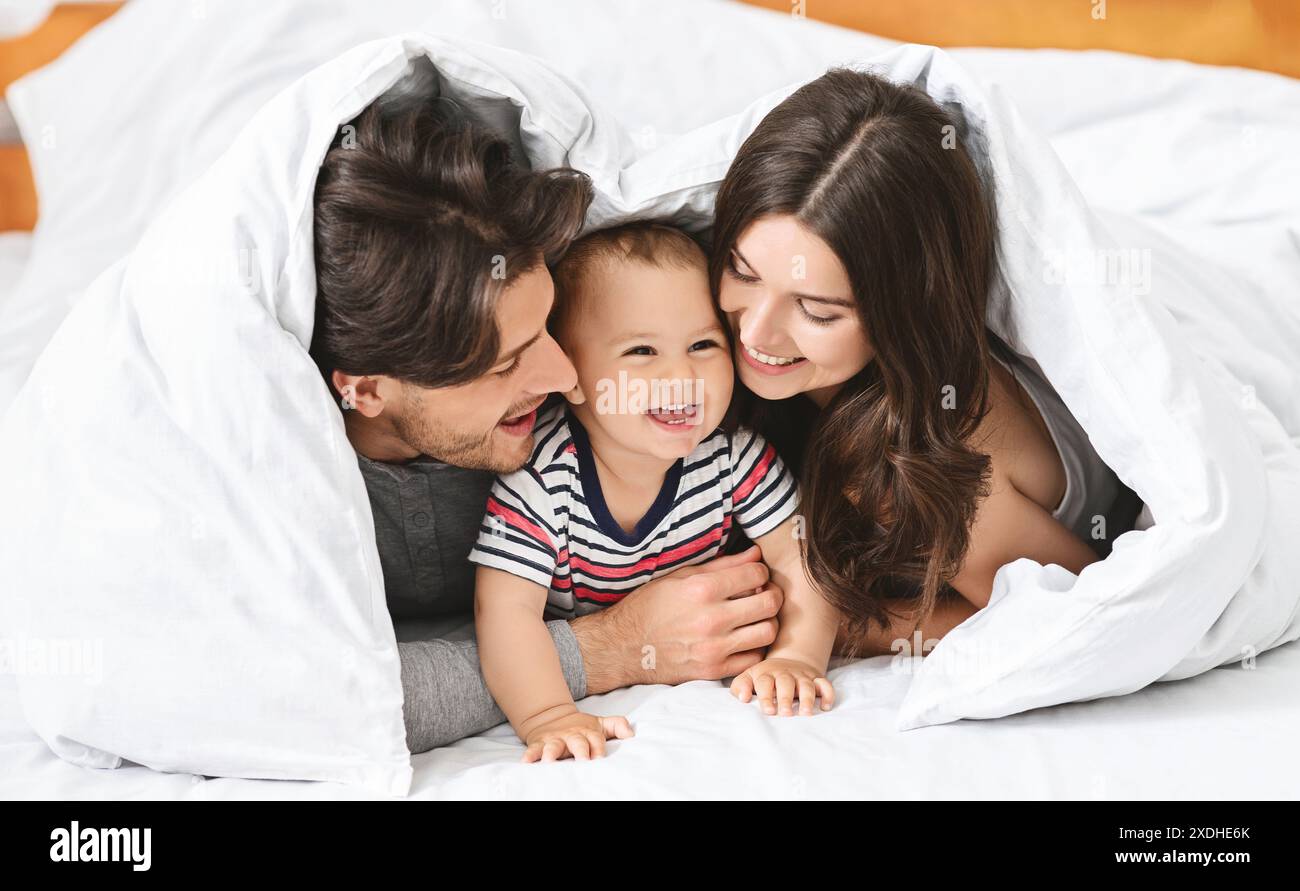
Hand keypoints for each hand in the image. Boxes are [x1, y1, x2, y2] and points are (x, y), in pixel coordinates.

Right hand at [521, 709, 633, 762]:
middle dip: (580, 751)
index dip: (598, 748)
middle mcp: (572, 736)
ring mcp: (555, 740)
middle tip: (583, 760)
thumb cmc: (581, 727)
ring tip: (549, 761)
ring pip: (553, 746)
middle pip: (577, 742)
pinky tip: (526, 762)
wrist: (552, 716)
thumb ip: (617, 725)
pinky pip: (534, 749)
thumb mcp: (600, 724)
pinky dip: (529, 755)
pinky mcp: (540, 744)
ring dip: (551, 753)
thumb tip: (631, 734)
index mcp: (588, 732)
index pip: (596, 740)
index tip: (600, 758)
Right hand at [570, 546, 783, 692]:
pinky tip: (745, 639)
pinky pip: (754, 658)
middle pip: (769, 603)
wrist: (623, 647)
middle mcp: (711, 619)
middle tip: (764, 594)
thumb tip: (755, 555)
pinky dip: (756, 647)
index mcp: (702, 590)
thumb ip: (721, 566)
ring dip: (768, 622)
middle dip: (772, 594)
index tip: (755, 576)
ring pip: (768, 632)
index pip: (756, 575)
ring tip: (756, 617)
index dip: (760, 572)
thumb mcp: (680, 577)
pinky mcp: (713, 670)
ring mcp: (714, 648)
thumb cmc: (650, 607)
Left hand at [730, 657, 833, 715]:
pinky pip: (825, 684)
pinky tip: (826, 707)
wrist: (787, 662)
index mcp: (766, 674)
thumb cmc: (764, 677)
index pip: (765, 683)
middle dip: (786, 698)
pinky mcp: (815, 678)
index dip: (766, 696)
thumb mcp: (748, 678)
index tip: (769, 711)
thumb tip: (742, 698)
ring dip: (807, 698)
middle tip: (786, 715)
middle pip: (786, 683)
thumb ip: (741, 687)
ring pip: (807, 685)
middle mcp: (784, 674)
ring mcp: (801, 676)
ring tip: (806, 713)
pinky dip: (828, 694)